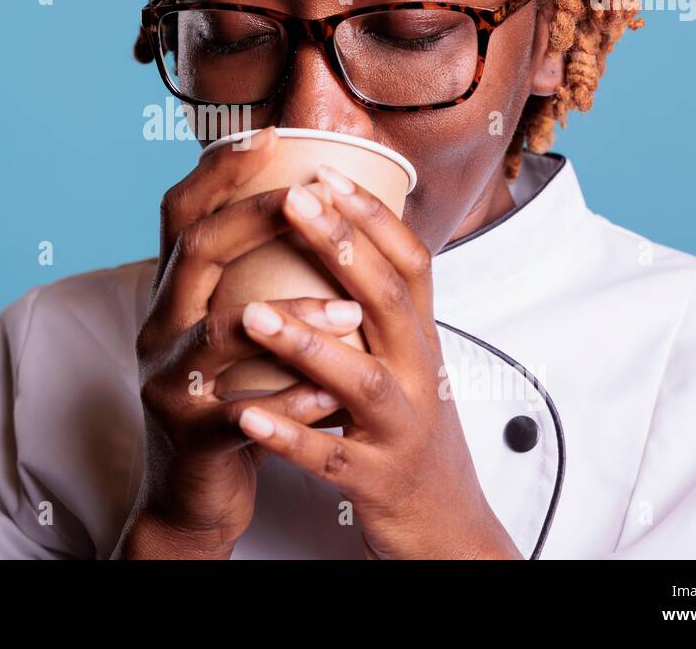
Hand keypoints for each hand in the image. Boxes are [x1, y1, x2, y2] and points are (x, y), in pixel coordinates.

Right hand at [113, 128, 363, 558]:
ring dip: (289, 316)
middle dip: (253, 217)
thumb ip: (252, 278)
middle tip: (309, 199)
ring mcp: (169, 381)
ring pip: (218, 333)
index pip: (181, 214)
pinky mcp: (190, 436)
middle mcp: (159, 328)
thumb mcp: (231, 329)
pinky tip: (328, 392)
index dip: (219, 171)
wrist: (190, 492)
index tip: (268, 135)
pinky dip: (289, 400)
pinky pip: (240, 413)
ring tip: (349, 313)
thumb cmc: (229, 396)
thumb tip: (314, 206)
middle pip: (195, 253)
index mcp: (172, 295)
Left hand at [232, 165, 522, 559]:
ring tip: (251, 313)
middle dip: (343, 247)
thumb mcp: (406, 358)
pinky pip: (330, 458)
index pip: (410, 262)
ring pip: (360, 380)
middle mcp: (420, 375)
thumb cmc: (410, 429)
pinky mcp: (378, 481)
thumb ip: (379, 304)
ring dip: (307, 343)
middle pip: (390, 301)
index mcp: (419, 340)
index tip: (324, 171)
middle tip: (293, 202)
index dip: (372, 214)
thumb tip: (347, 230)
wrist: (449, 525)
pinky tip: (246, 416)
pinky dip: (289, 436)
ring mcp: (402, 429)